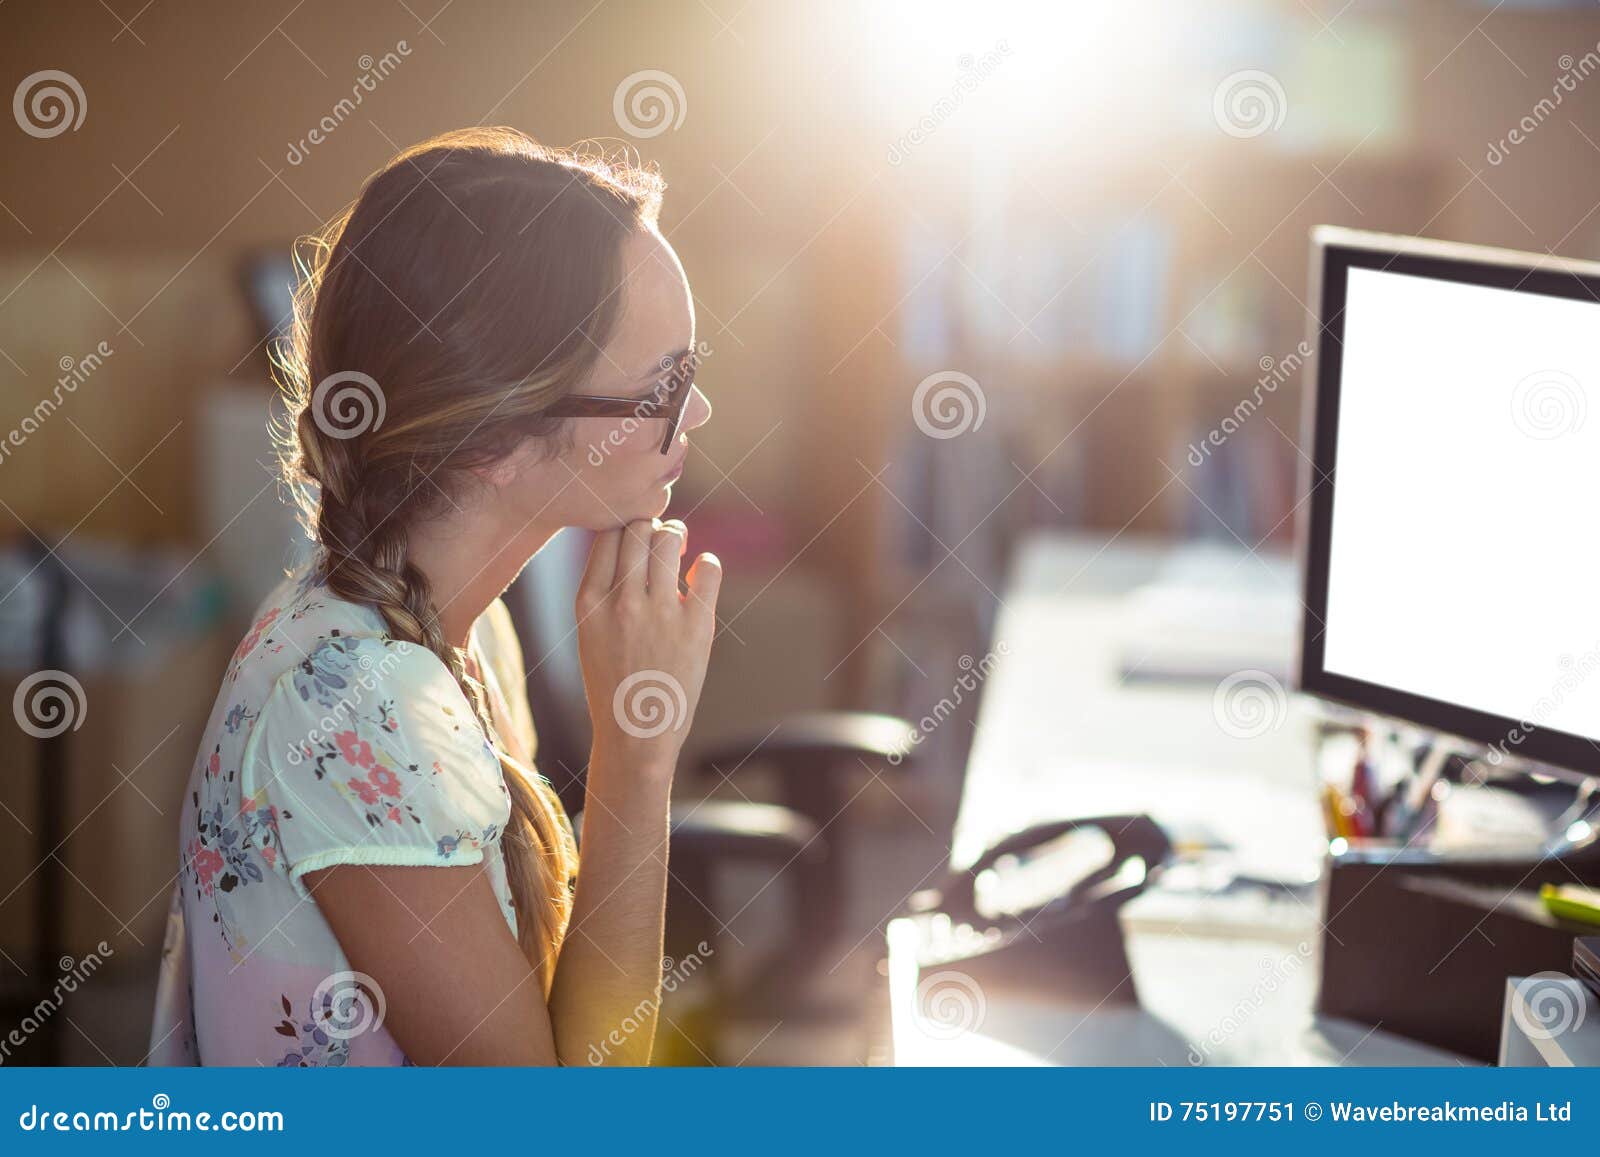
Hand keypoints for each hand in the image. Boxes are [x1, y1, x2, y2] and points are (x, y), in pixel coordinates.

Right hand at [575, 518, 722, 775]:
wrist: (635, 735)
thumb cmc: (613, 683)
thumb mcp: (589, 632)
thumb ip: (603, 589)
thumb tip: (629, 540)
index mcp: (589, 602)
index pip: (607, 534)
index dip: (624, 525)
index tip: (635, 535)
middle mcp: (621, 600)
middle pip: (638, 527)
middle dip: (651, 525)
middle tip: (662, 538)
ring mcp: (659, 611)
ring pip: (670, 539)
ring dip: (677, 535)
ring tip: (680, 547)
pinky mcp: (695, 625)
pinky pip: (708, 569)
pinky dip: (707, 564)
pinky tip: (701, 573)